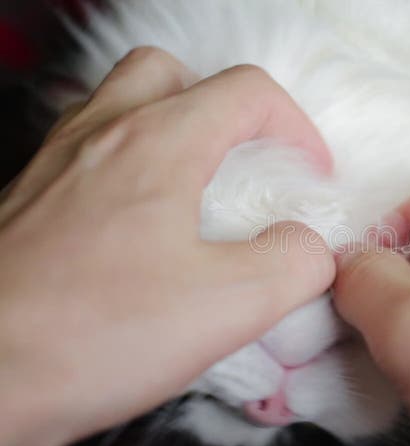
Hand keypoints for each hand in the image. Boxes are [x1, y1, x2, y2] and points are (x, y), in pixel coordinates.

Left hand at [0, 47, 334, 445]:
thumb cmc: (88, 335)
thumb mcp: (226, 307)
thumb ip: (292, 264)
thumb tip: (309, 248)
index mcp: (157, 144)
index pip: (246, 91)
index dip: (296, 127)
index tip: (310, 176)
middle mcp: (99, 136)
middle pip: (171, 75)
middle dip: (223, 108)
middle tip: (246, 162)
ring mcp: (55, 166)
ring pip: (121, 106)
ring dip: (171, 130)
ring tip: (198, 190)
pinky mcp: (27, 204)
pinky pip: (88, 154)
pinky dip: (128, 168)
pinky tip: (141, 229)